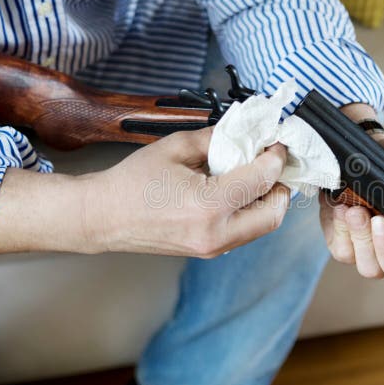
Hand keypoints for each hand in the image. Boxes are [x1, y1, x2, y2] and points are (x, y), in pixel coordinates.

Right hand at [0, 127, 290, 257]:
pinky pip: (245, 232)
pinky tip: (238, 192)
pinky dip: (251, 212)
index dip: (276, 157)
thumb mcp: (177, 147)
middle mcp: (216, 232)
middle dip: (280, 185)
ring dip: (268, 200)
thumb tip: (247, 132)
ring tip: (256, 176)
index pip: (263, 179)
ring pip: (263, 227)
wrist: (103, 217)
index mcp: (209, 204)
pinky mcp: (209, 251)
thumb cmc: (133, 181)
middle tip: (273, 163)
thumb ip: (218, 138)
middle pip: (275, 213)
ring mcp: (213, 247)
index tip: (276, 143)